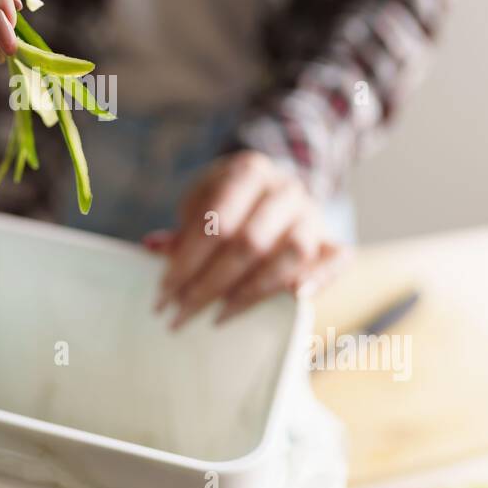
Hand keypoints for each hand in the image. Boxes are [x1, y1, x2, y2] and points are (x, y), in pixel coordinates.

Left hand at [147, 152, 346, 328]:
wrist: (273, 189)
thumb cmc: (227, 202)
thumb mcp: (200, 204)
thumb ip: (182, 230)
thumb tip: (152, 248)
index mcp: (249, 171)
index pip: (216, 222)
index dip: (187, 262)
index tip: (163, 295)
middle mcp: (285, 189)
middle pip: (249, 243)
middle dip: (210, 285)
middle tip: (181, 315)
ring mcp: (312, 213)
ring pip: (290, 254)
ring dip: (252, 291)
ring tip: (218, 316)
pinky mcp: (330, 239)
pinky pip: (335, 260)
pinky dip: (321, 278)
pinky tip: (298, 297)